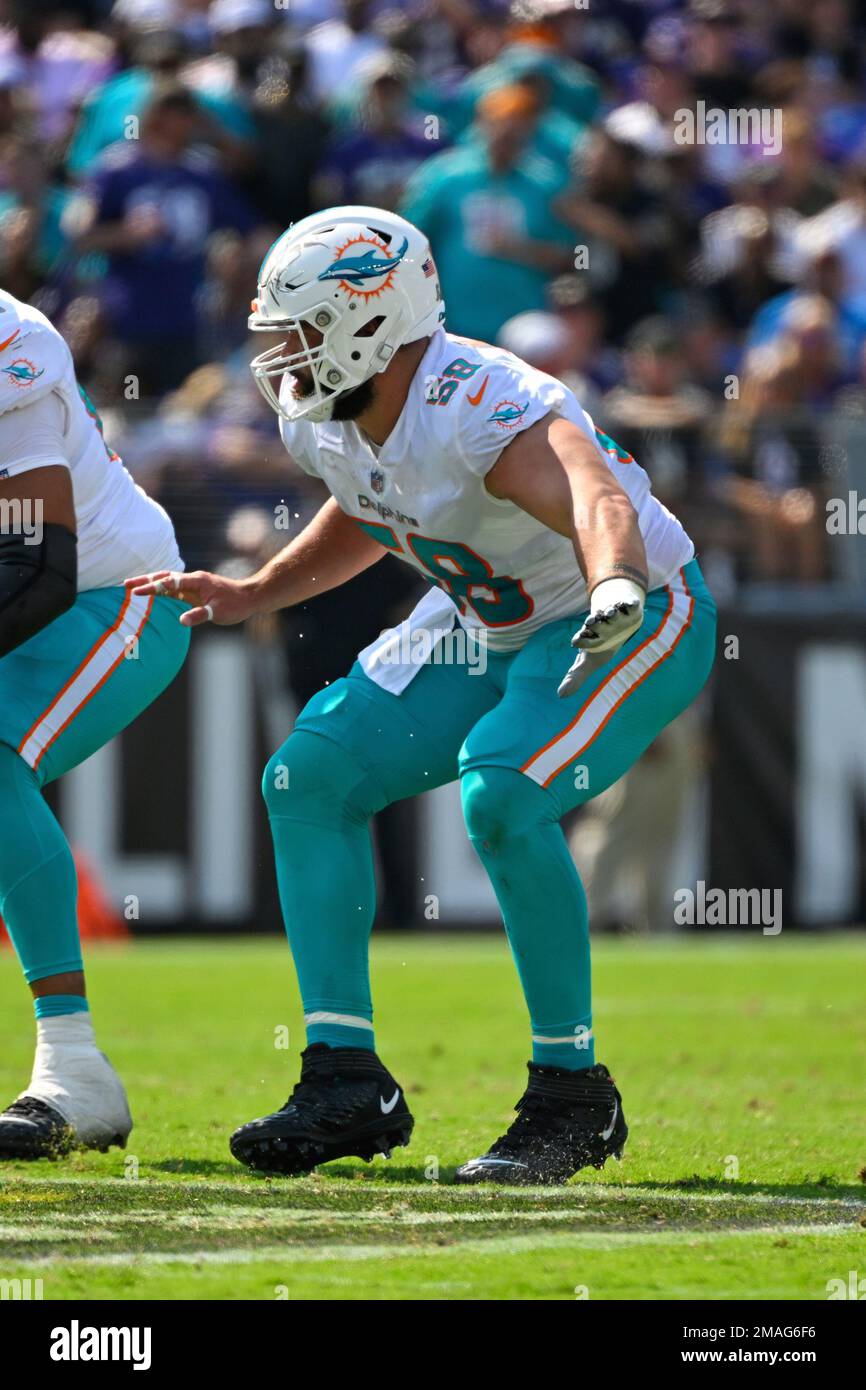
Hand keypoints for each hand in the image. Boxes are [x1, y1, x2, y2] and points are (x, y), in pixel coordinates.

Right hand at [125, 570, 258, 627]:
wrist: (250, 597)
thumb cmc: (236, 604)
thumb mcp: (218, 613)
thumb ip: (200, 615)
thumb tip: (181, 620)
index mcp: (196, 581)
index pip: (169, 582)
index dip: (151, 587)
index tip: (134, 592)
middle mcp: (193, 580)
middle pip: (164, 577)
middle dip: (144, 580)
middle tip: (125, 584)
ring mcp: (194, 584)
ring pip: (168, 581)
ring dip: (151, 583)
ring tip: (132, 587)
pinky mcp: (196, 590)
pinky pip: (174, 588)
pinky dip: (161, 589)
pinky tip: (153, 595)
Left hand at [558, 579, 644, 698]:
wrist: (619, 623)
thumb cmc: (601, 644)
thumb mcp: (589, 662)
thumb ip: (576, 677)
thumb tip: (560, 696)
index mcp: (588, 637)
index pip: (581, 639)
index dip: (580, 640)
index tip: (577, 642)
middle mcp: (599, 623)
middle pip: (594, 623)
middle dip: (593, 623)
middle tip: (591, 622)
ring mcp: (613, 614)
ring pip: (609, 611)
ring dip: (609, 611)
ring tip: (610, 613)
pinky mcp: (627, 607)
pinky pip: (628, 604)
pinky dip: (628, 604)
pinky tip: (630, 605)